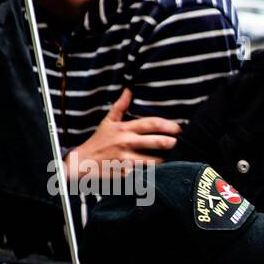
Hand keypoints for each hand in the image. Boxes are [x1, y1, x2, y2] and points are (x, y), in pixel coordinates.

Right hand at [65, 89, 181, 177]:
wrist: (81, 162)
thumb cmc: (98, 142)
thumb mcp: (108, 122)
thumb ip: (120, 106)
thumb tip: (129, 89)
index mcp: (125, 129)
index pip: (152, 124)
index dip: (169, 125)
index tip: (179, 129)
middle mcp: (127, 143)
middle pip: (159, 142)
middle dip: (174, 143)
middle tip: (181, 144)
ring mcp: (127, 160)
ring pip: (156, 161)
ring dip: (167, 160)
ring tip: (175, 159)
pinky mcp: (126, 174)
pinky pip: (146, 174)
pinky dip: (156, 174)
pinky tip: (163, 173)